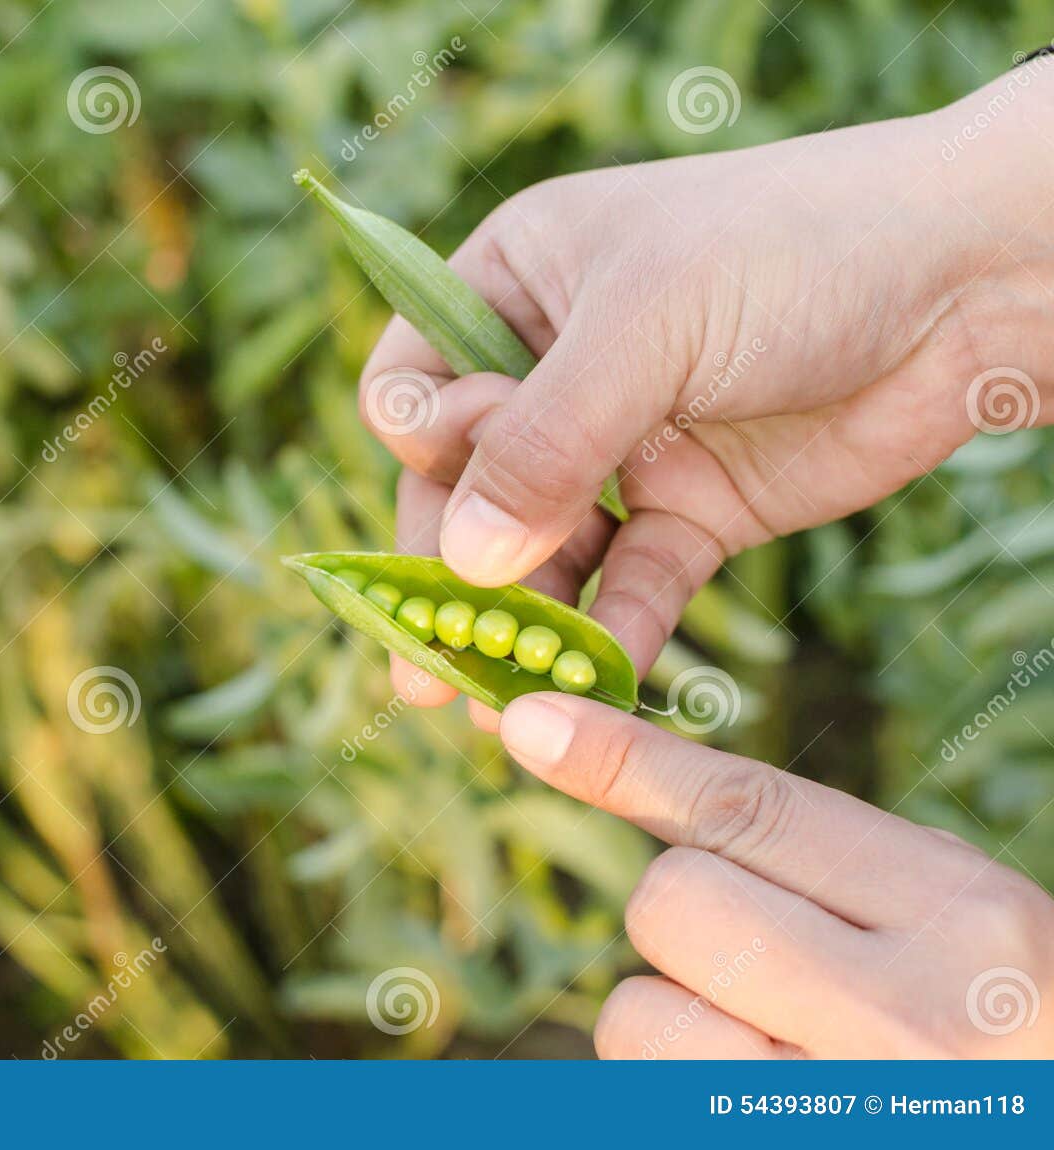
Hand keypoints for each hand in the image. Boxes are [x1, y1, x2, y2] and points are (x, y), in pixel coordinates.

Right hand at [364, 69, 1053, 712]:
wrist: (970, 281)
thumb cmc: (792, 251)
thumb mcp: (648, 326)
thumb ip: (545, 443)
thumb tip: (463, 564)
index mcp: (516, 284)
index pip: (415, 381)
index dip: (425, 440)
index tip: (463, 469)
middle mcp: (555, 369)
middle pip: (466, 483)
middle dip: (450, 568)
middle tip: (427, 663)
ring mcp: (622, 445)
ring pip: (542, 549)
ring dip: (522, 620)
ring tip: (492, 701)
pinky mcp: (691, 509)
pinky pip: (634, 583)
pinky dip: (617, 633)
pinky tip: (602, 682)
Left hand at [498, 692, 1052, 1057]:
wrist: (1048, 1119)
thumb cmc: (1004, 1017)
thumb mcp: (959, 917)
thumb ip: (828, 858)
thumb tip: (640, 779)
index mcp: (959, 917)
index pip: (751, 811)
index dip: (626, 760)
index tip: (536, 723)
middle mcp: (903, 1015)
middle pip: (672, 901)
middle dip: (687, 912)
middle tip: (763, 952)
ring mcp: (834, 1108)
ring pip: (637, 1013)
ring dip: (674, 1014)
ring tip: (774, 1040)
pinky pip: (644, 1092)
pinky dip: (674, 1081)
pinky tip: (765, 1088)